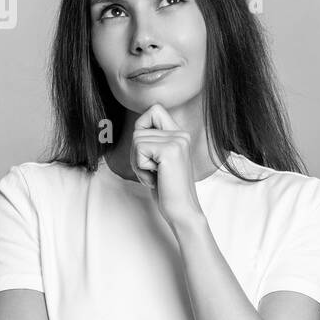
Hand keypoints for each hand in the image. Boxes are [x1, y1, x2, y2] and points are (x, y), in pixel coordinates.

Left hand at [129, 103, 203, 228]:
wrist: (182, 210)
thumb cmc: (168, 189)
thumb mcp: (160, 160)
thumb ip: (153, 141)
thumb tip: (136, 128)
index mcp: (180, 134)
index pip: (155, 109)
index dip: (142, 125)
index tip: (147, 149)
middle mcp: (181, 134)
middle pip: (139, 129)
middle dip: (136, 153)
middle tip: (152, 170)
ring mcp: (177, 141)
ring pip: (136, 139)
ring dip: (138, 162)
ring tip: (155, 175)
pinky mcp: (170, 151)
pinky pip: (139, 149)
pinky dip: (140, 168)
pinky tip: (156, 178)